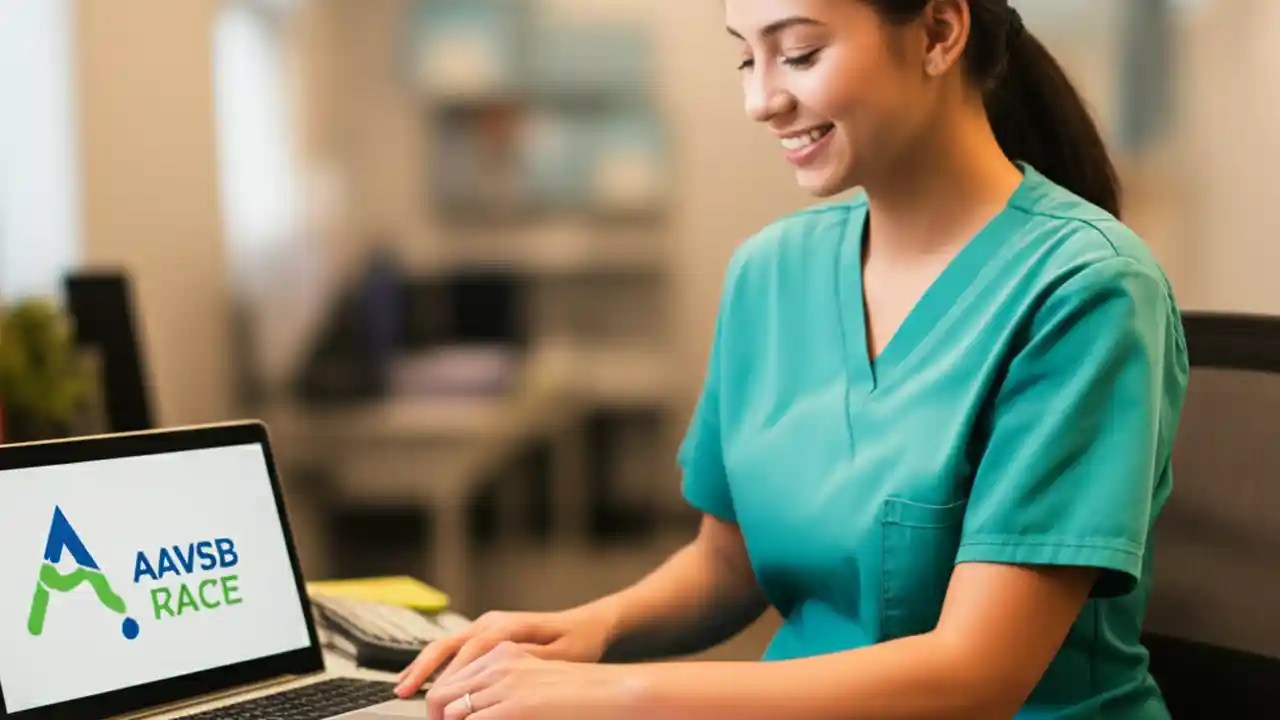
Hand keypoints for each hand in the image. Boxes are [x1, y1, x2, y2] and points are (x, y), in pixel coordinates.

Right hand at [395, 605, 615, 697]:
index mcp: (506, 627)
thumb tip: (498, 669)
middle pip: (447, 645)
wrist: (588, 625)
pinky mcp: (488, 634)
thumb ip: (527, 660)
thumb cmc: (579, 642)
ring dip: (423, 666)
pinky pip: (455, 648)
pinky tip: (423, 677)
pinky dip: (436, 663)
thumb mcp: (559, 655)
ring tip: (403, 686)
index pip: (467, 652)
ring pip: (446, 645)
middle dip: (422, 669)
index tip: (435, 701)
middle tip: (403, 692)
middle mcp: (492, 622)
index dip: (448, 678)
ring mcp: (487, 626)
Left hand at [425, 641, 637, 719]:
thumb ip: (503, 687)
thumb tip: (475, 708)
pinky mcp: (515, 707)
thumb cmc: (578, 691)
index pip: (451, 676)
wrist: (610, 691)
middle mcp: (499, 662)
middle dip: (434, 718)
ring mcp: (505, 684)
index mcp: (502, 652)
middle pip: (440, 693)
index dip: (438, 705)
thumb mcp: (533, 678)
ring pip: (448, 709)